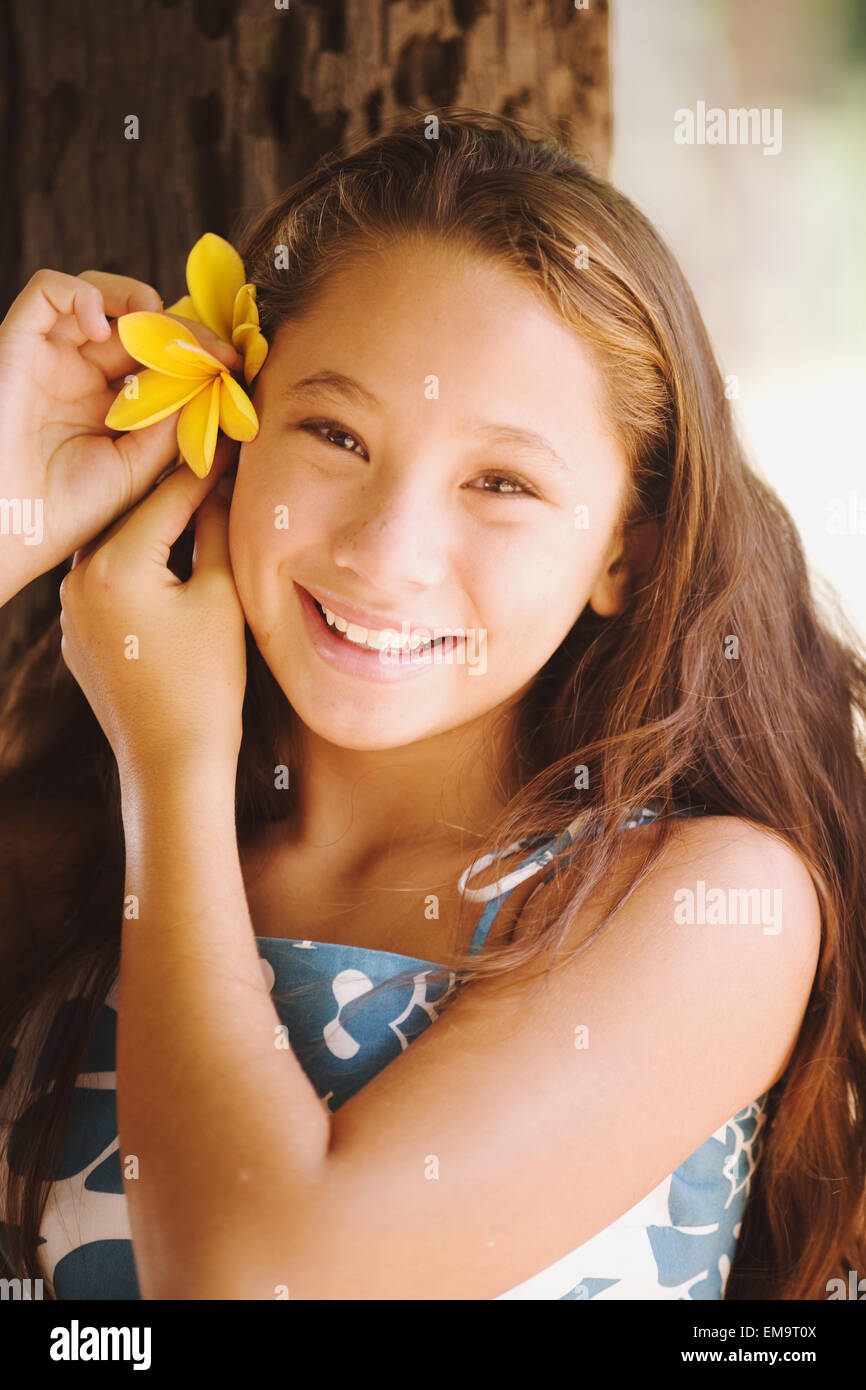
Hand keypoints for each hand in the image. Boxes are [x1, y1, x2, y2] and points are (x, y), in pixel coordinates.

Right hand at [0, 268, 240, 604]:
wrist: (10, 529)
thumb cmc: (68, 511)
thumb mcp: (137, 467)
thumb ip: (172, 425)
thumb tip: (212, 385)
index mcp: (111, 402)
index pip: (161, 357)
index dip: (198, 353)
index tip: (236, 367)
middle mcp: (81, 372)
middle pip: (140, 323)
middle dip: (183, 330)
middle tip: (217, 351)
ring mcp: (50, 356)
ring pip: (99, 295)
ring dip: (140, 303)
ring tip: (165, 333)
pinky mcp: (16, 343)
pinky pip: (47, 290)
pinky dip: (83, 294)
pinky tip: (107, 328)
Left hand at [58, 435, 245, 786]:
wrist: (171, 763)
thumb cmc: (206, 685)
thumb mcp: (222, 597)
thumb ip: (217, 531)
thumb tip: (219, 485)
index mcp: (114, 565)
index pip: (167, 496)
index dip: (207, 467)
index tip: (232, 439)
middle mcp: (78, 580)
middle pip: (136, 517)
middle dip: (178, 494)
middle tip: (217, 465)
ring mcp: (69, 610)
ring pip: (118, 550)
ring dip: (156, 531)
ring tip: (198, 511)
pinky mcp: (74, 636)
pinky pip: (107, 586)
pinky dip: (139, 571)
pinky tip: (171, 569)